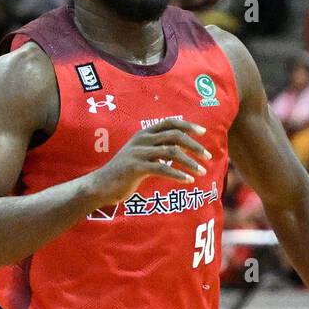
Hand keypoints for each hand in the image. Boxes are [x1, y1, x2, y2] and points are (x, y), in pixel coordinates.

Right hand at [85, 119, 211, 206]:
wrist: (101, 185)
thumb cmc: (123, 173)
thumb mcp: (140, 156)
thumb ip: (156, 150)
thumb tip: (179, 151)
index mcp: (144, 134)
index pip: (170, 122)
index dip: (188, 125)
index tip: (203, 132)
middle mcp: (142, 140)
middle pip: (175, 136)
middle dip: (194, 145)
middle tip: (207, 156)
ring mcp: (138, 153)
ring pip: (171, 152)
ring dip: (190, 162)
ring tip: (201, 171)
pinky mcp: (136, 168)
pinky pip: (162, 168)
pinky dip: (178, 174)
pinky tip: (188, 180)